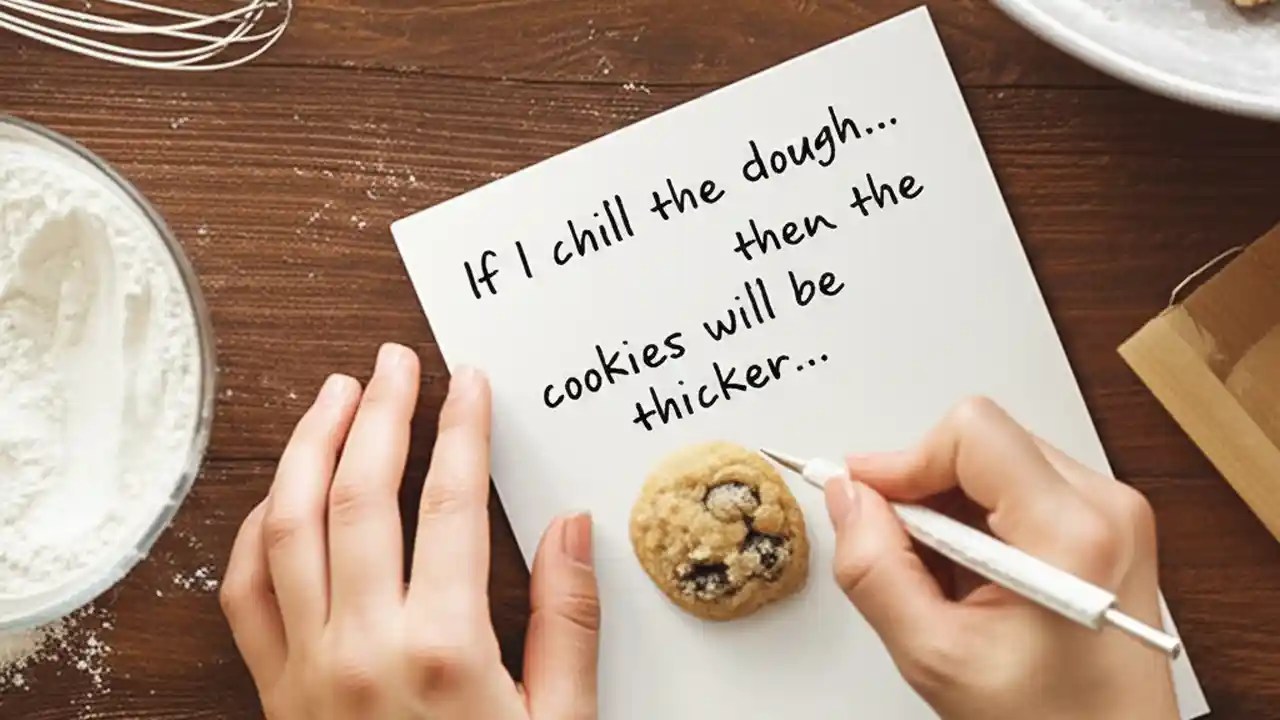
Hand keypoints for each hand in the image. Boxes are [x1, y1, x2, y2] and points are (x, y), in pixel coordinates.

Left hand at [220, 344, 599, 719]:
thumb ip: (569, 620)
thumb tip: (572, 527)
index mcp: (442, 648)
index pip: (448, 500)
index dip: (461, 427)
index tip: (468, 383)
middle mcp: (361, 645)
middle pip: (358, 491)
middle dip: (380, 411)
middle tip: (395, 362)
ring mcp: (305, 667)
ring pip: (287, 525)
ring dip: (308, 447)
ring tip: (334, 396)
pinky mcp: (273, 691)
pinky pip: (243, 592)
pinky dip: (255, 532)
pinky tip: (281, 495)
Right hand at [825, 397, 1177, 719]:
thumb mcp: (937, 656)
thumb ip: (875, 568)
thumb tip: (845, 498)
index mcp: (1075, 533)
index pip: (971, 432)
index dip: (903, 460)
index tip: (865, 498)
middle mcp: (1105, 507)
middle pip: (981, 442)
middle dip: (923, 489)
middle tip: (898, 550)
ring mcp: (1112, 514)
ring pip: (994, 462)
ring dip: (947, 509)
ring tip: (942, 579)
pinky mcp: (1106, 526)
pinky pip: (1018, 489)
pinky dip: (975, 523)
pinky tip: (970, 579)